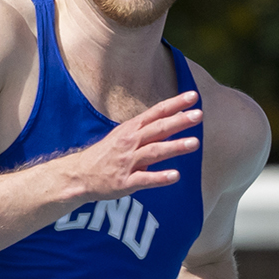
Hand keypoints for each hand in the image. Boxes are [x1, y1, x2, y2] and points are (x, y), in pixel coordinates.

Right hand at [61, 90, 201, 200]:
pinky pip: (145, 179)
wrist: (80, 175)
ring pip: (154, 152)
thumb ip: (148, 128)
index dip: (175, 103)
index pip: (157, 112)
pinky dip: (160, 177)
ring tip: (195, 143)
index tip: (193, 96)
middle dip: (179, 121)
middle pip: (158, 129)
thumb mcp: (125, 134)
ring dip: (175, 147)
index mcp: (132, 129)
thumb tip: (174, 118)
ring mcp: (127, 162)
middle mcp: (130, 142)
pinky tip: (176, 176)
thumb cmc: (108, 154)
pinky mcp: (125, 182)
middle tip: (198, 115)